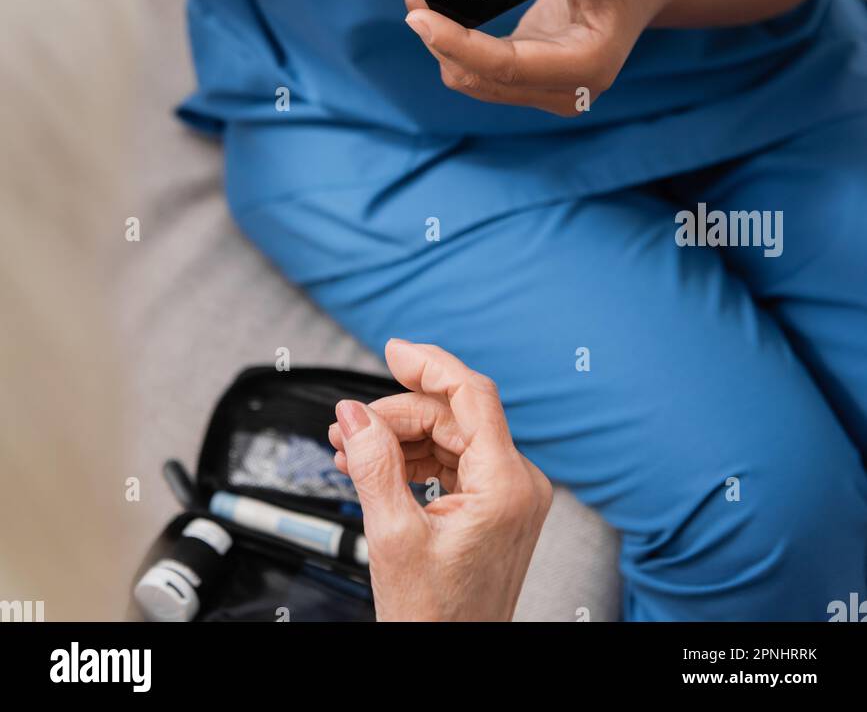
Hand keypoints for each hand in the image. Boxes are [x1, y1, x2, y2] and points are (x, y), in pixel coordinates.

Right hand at [328, 339, 551, 622]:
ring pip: (450, 436)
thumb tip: (354, 414)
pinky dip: (414, 459)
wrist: (449, 663)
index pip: (472, 395)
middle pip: (454, 416)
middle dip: (397, 415)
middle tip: (347, 428)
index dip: (430, 364)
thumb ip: (373, 464)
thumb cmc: (433, 619)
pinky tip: (377, 466)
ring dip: (400, 437)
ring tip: (351, 451)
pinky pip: (454, 462)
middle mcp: (518, 485)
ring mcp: (510, 497)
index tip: (394, 350)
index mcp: (505, 486)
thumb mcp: (392, 535)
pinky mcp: (497, 508)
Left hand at [401, 0, 669, 115]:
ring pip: (472, 78)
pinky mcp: (529, 79)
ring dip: (439, 42)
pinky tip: (436, 10)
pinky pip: (478, 70)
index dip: (458, 45)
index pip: (507, 68)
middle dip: (437, 37)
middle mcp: (565, 91)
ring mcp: (546, 90)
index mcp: (587, 66)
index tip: (418, 17)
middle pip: (480, 78)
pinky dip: (453, 43)